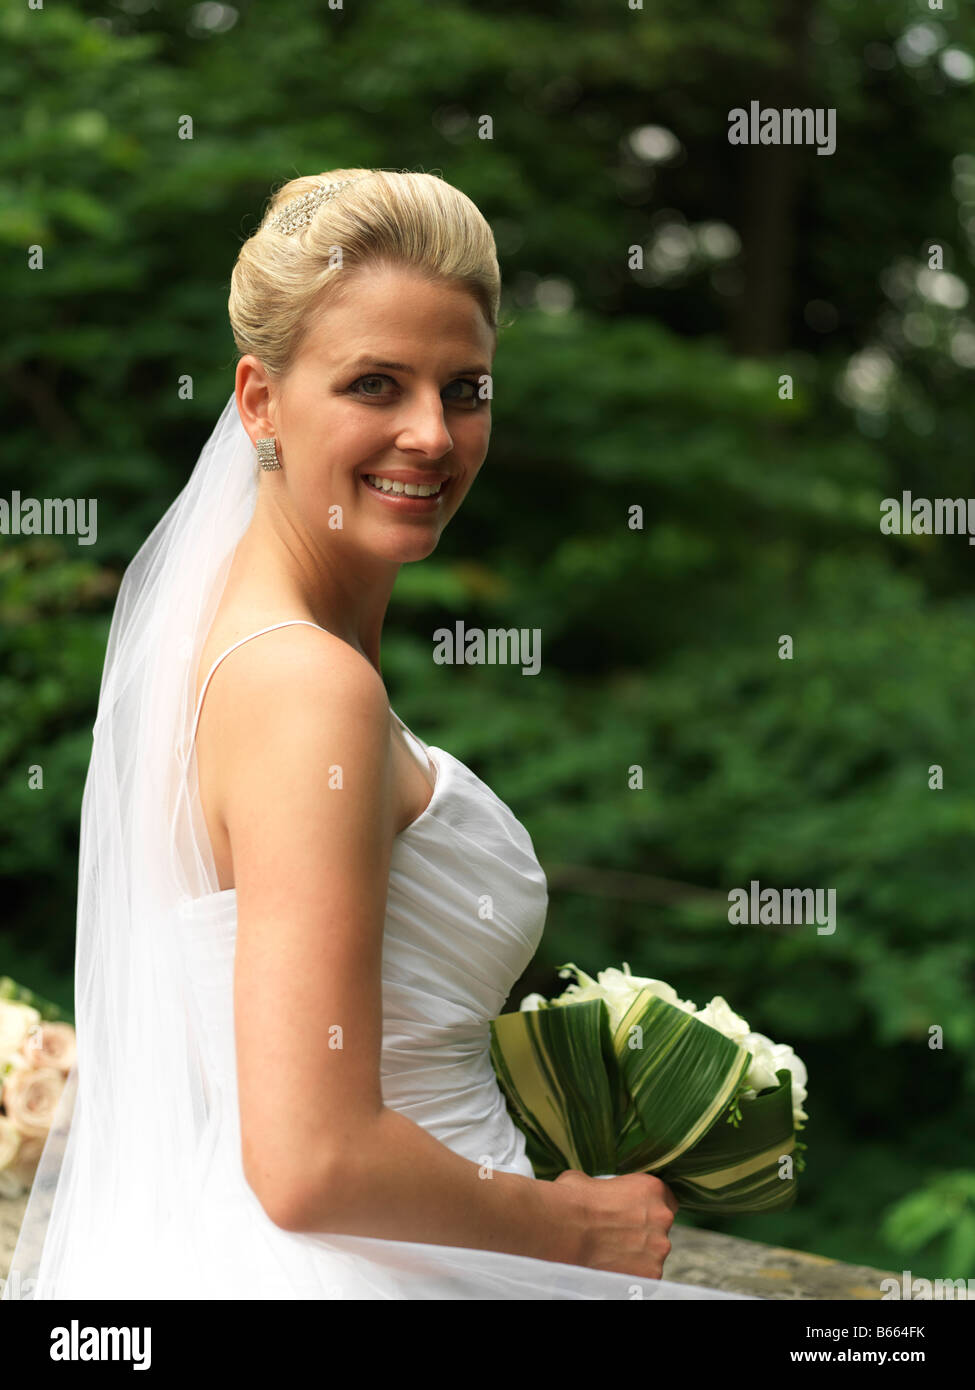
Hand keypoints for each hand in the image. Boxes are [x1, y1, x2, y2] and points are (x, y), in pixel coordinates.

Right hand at [552, 1168, 678, 1279]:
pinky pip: (645, 1278)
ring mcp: (658, 1249)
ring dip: (637, 1255)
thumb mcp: (590, 1181)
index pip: (667, 1200)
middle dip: (643, 1233)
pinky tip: (611, 1268)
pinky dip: (631, 1275)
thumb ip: (606, 1188)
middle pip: (660, 1229)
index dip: (649, 1209)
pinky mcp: (650, 1276)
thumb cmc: (573, 1200)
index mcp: (652, 1189)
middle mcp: (662, 1218)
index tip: (634, 1215)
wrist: (564, 1229)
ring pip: (653, 1255)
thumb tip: (596, 1192)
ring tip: (610, 1254)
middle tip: (617, 1236)